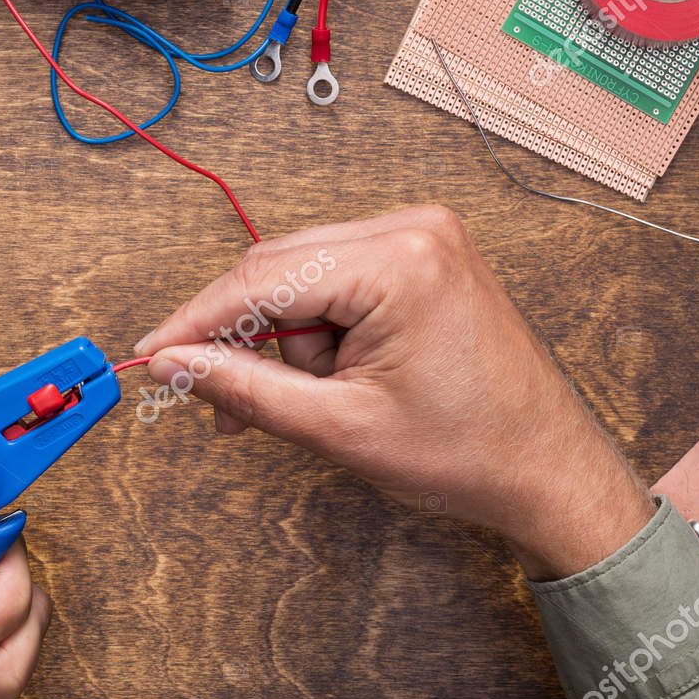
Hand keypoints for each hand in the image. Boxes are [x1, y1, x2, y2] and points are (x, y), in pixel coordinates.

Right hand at [133, 206, 653, 579]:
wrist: (546, 469)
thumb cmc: (468, 452)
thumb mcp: (338, 428)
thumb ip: (246, 388)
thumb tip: (177, 364)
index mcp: (399, 263)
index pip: (262, 279)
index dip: (195, 322)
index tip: (151, 354)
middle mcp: (414, 229)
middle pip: (279, 267)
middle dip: (245, 337)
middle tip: (219, 400)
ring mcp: (425, 237)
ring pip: (305, 275)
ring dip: (289, 339)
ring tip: (315, 403)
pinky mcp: (427, 256)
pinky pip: (341, 278)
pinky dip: (320, 329)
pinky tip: (329, 377)